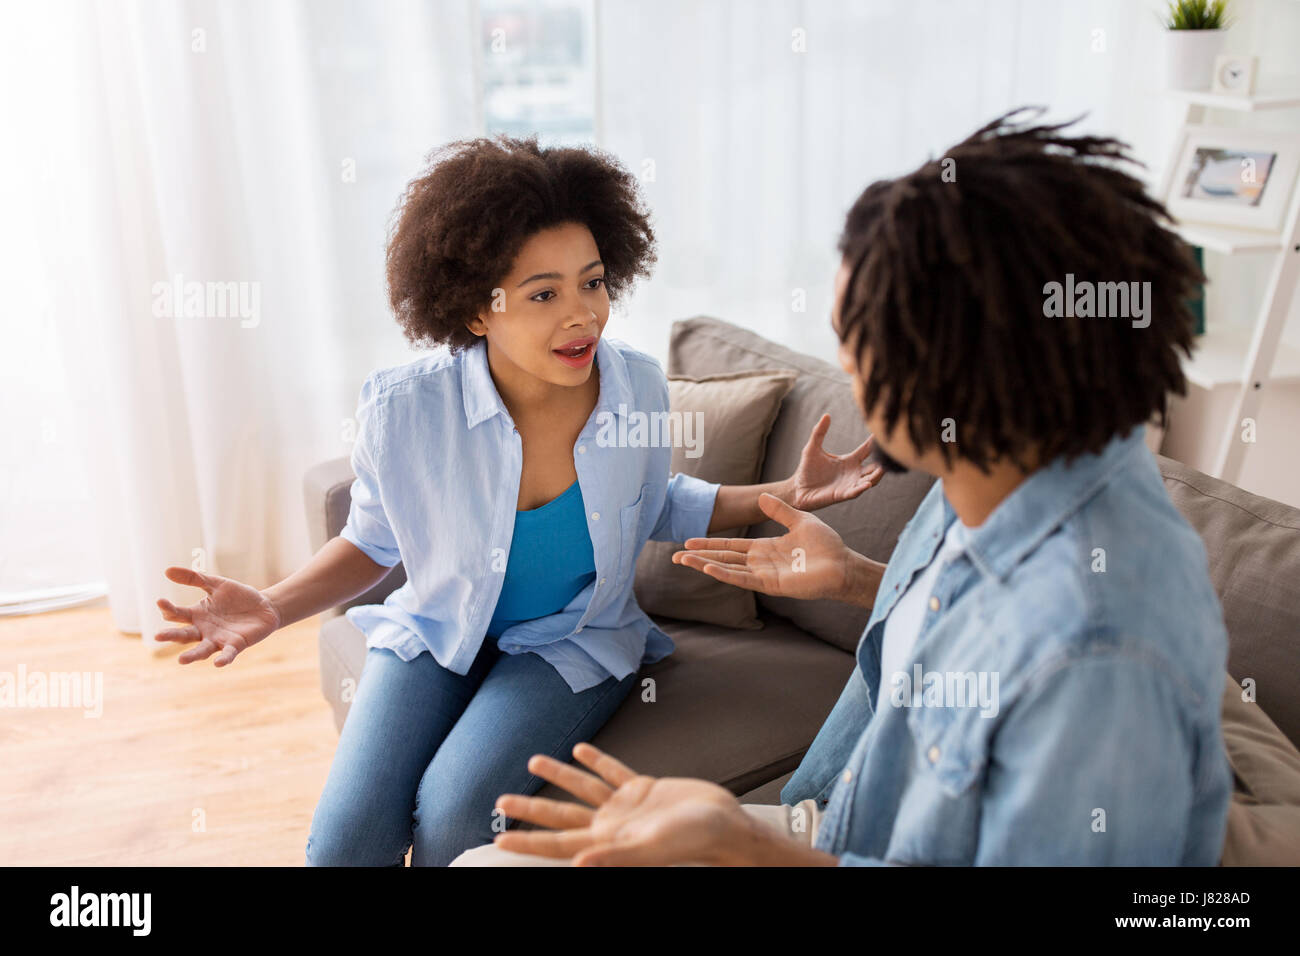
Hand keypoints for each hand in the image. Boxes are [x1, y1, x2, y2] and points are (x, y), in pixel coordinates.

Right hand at [155, 566, 281, 665]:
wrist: (265, 606)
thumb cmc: (238, 596)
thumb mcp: (216, 583)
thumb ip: (194, 578)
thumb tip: (167, 570)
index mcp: (196, 615)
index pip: (176, 615)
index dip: (168, 608)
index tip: (161, 601)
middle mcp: (203, 630)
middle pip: (183, 635)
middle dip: (171, 636)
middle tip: (157, 636)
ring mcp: (218, 639)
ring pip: (202, 650)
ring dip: (192, 655)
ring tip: (181, 660)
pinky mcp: (235, 645)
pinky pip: (227, 654)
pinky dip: (223, 658)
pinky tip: (218, 663)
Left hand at [494, 744, 750, 865]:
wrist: (726, 825)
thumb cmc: (692, 841)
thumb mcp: (651, 848)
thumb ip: (613, 856)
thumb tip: (577, 864)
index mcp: (608, 842)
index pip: (557, 843)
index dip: (527, 840)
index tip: (498, 836)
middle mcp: (611, 825)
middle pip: (561, 816)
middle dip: (531, 810)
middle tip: (501, 801)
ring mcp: (626, 806)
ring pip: (583, 789)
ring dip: (559, 775)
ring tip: (534, 762)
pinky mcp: (643, 789)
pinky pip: (612, 772)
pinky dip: (596, 761)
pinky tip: (581, 749)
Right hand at [672, 492, 851, 601]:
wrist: (843, 564)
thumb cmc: (826, 545)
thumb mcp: (799, 520)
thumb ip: (779, 511)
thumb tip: (762, 497)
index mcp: (764, 548)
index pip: (731, 546)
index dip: (709, 544)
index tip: (688, 542)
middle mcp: (760, 563)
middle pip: (723, 559)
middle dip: (699, 557)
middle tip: (675, 557)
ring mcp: (764, 574)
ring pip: (728, 569)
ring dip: (706, 565)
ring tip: (683, 562)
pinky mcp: (772, 584)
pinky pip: (744, 579)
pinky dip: (726, 574)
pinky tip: (709, 568)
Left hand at [785, 413, 882, 511]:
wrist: (798, 489)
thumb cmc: (807, 469)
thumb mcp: (812, 448)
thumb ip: (819, 432)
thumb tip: (826, 415)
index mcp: (849, 460)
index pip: (867, 449)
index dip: (875, 442)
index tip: (883, 432)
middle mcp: (853, 472)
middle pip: (875, 467)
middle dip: (883, 462)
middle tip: (891, 454)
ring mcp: (849, 484)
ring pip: (870, 480)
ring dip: (876, 475)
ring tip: (883, 469)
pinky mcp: (842, 494)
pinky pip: (855, 492)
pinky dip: (861, 488)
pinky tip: (867, 484)